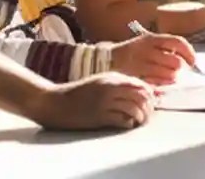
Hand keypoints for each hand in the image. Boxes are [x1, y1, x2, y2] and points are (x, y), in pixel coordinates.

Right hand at [31, 73, 157, 129]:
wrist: (54, 102)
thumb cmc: (78, 94)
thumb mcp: (101, 83)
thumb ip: (120, 86)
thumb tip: (143, 94)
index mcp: (113, 78)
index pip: (142, 85)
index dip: (151, 97)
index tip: (149, 106)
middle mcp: (111, 87)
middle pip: (142, 97)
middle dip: (148, 109)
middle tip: (145, 117)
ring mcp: (104, 101)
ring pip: (134, 109)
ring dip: (139, 118)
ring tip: (136, 123)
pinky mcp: (98, 116)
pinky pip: (122, 120)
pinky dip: (128, 124)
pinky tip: (125, 125)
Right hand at [110, 32, 195, 85]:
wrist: (105, 60)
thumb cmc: (132, 52)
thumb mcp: (146, 43)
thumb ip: (164, 48)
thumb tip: (186, 58)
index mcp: (151, 38)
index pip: (177, 42)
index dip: (189, 52)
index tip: (193, 61)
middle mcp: (146, 50)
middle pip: (175, 61)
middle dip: (179, 68)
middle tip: (178, 71)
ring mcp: (140, 64)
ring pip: (168, 74)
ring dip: (172, 78)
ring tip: (168, 78)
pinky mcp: (136, 77)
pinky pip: (156, 84)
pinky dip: (161, 86)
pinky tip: (160, 84)